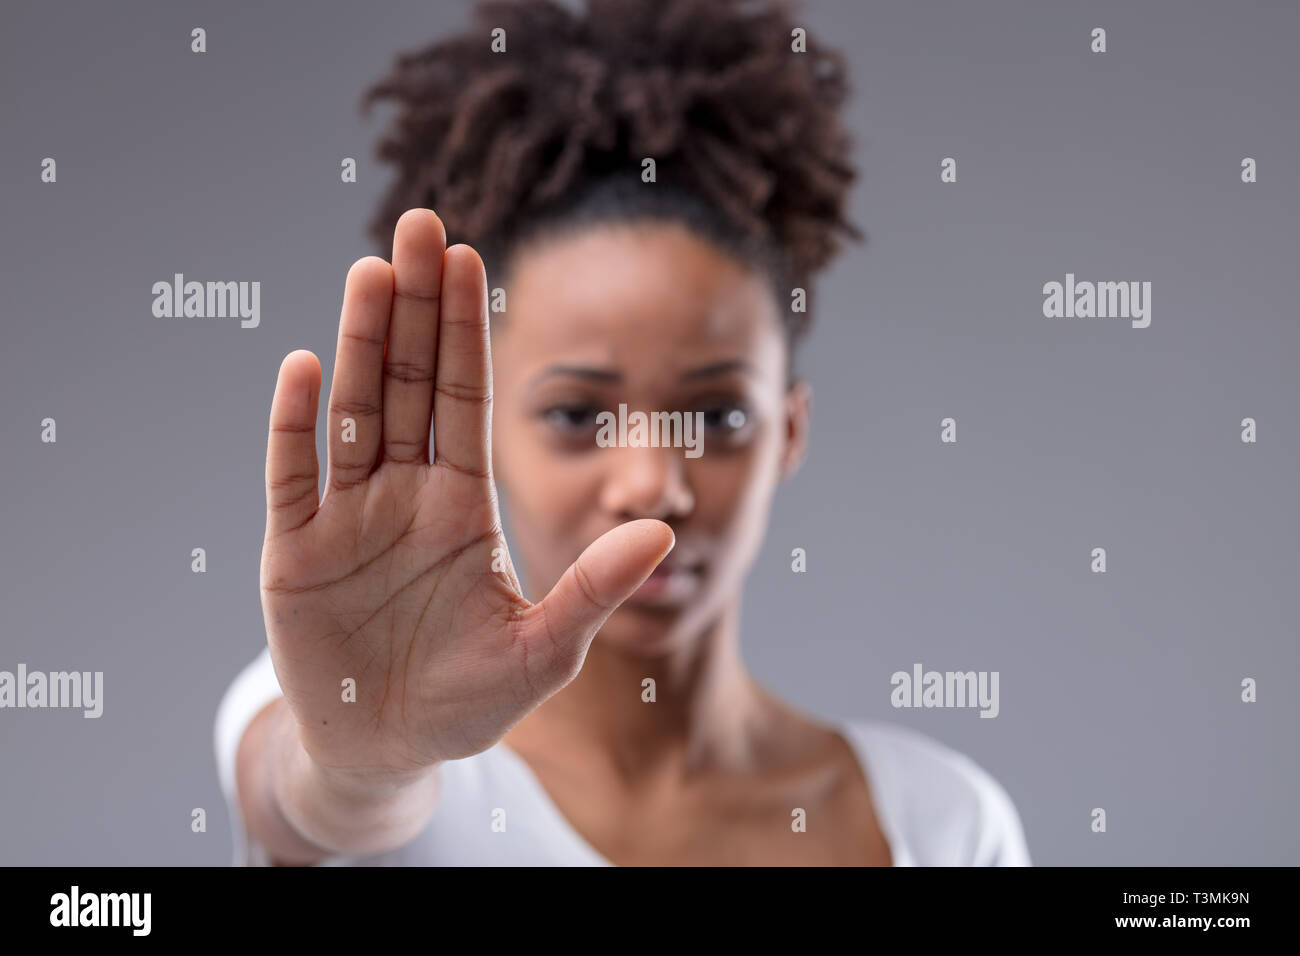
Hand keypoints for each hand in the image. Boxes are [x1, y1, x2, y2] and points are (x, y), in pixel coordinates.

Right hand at [259, 208, 673, 778]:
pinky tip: (306, 368)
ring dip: (361, 343)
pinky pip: (292, 476)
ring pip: (354, 412)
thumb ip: (595, 589)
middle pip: (409, 383)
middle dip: (415, 306)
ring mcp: (346, 516)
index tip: (474, 257)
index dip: (467, 330)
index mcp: (461, 505)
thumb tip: (663, 529)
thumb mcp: (543, 649)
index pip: (466, 399)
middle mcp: (403, 494)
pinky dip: (296, 425)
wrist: (388, 748)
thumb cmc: (469, 700)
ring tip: (372, 271)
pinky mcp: (294, 551)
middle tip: (420, 225)